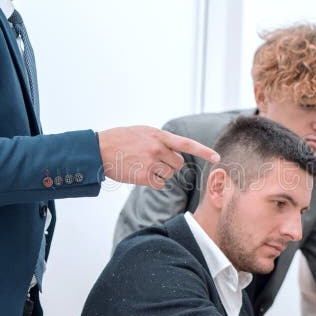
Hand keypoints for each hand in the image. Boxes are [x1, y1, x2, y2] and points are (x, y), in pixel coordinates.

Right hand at [97, 126, 218, 188]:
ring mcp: (151, 162)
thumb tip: (173, 148)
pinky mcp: (144, 176)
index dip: (203, 151)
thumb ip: (159, 138)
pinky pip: (159, 184)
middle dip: (170, 166)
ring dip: (160, 174)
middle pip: (178, 164)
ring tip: (142, 165)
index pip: (186, 144)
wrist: (99, 149)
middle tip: (153, 161)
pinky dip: (152, 182)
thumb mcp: (142, 131)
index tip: (217, 157)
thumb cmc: (120, 139)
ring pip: (169, 175)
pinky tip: (139, 174)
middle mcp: (157, 148)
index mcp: (158, 135)